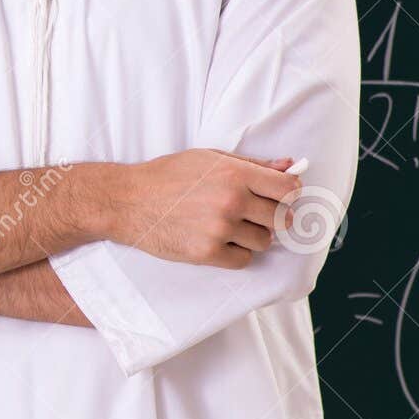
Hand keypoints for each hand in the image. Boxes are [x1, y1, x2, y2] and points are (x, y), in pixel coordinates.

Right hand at [99, 151, 303, 268]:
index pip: (288, 188)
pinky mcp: (207, 253)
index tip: (281, 197)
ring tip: (230, 226)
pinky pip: (243, 260)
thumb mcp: (209, 158)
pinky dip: (236, 253)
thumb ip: (251, 164)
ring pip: (264, 241)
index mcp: (235, 174)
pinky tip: (219, 240)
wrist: (129, 201)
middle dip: (271, 216)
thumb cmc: (168, 175)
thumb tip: (288, 166)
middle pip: (281, 218)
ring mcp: (220, 229)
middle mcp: (232, 201)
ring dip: (253, 236)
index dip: (289, 193)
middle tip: (253, 213)